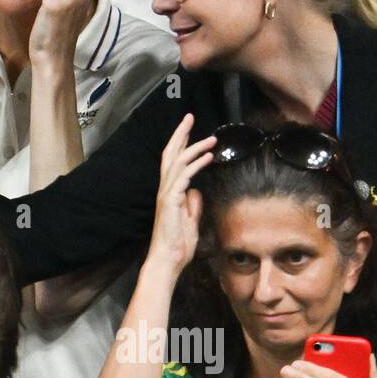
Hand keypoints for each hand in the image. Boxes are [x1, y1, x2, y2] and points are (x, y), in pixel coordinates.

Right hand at [144, 115, 214, 273]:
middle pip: (170, 155)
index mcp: (170, 193)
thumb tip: (197, 191)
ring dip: (193, 147)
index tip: (190, 130)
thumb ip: (193, 206)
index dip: (181, 144)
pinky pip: (183, 177)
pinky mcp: (170, 201)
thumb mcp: (191, 222)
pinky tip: (207, 157)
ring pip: (177, 162)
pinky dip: (195, 164)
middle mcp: (165, 189)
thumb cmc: (177, 246)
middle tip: (189, 117)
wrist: (167, 261)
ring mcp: (166, 194)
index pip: (173, 162)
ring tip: (210, 138)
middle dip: (180, 135)